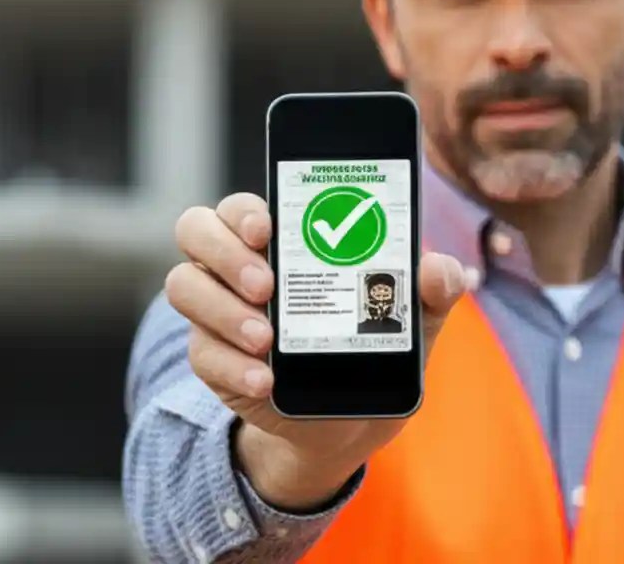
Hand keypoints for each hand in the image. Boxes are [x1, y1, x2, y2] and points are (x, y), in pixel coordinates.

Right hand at [166, 193, 465, 510]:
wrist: (353, 418)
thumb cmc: (376, 341)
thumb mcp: (415, 317)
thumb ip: (432, 288)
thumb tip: (439, 269)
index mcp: (280, 238)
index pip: (242, 205)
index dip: (245, 210)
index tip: (268, 228)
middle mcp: (236, 266)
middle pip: (195, 230)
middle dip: (225, 252)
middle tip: (267, 285)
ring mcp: (218, 311)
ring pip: (184, 286)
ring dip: (223, 310)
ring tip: (268, 339)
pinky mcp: (213, 359)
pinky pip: (202, 353)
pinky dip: (232, 366)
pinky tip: (265, 379)